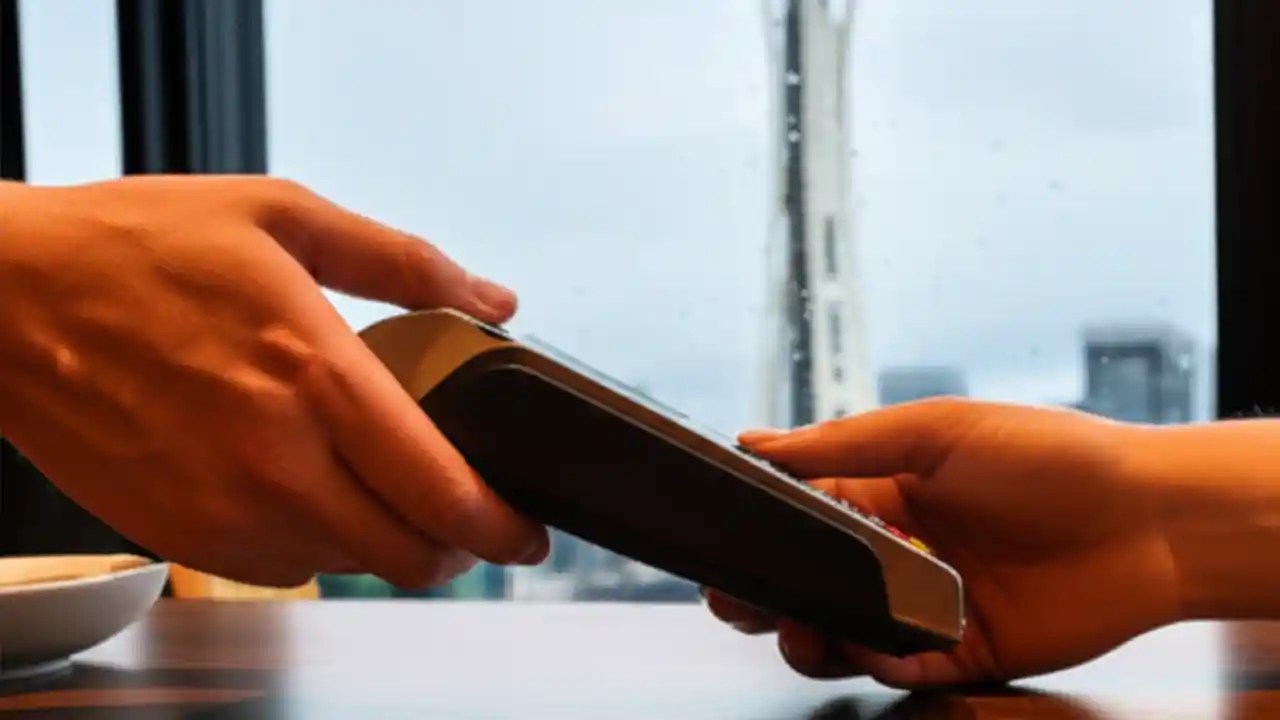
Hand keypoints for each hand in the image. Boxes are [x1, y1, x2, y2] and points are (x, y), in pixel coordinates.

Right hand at [0, 176, 547, 587]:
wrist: (4, 300)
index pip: (442, 493)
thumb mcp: (285, 217)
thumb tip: (496, 298)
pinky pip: (286, 570)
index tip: (528, 532)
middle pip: (410, 556)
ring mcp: (225, 511)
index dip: (502, 528)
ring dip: (389, 543)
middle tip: (469, 518)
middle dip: (458, 546)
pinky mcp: (182, 537)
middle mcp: (276, 461)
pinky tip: (310, 492)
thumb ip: (405, 264)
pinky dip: (320, 545)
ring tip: (387, 492)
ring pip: (352, 567)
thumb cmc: (139, 248)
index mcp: (315, 377)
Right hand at [704, 398, 1178, 686]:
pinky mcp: (964, 650)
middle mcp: (901, 549)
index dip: (763, 534)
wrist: (1149, 519)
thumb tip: (759, 440)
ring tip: (809, 631)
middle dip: (770, 595)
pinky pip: (905, 667)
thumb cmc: (1051, 456)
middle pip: (813, 582)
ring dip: (815, 636)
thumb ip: (846, 442)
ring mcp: (929, 602)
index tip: (729, 547)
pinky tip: (878, 652)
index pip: (803, 515)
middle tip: (743, 602)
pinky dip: (881, 664)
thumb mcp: (937, 429)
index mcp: (887, 489)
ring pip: (846, 633)